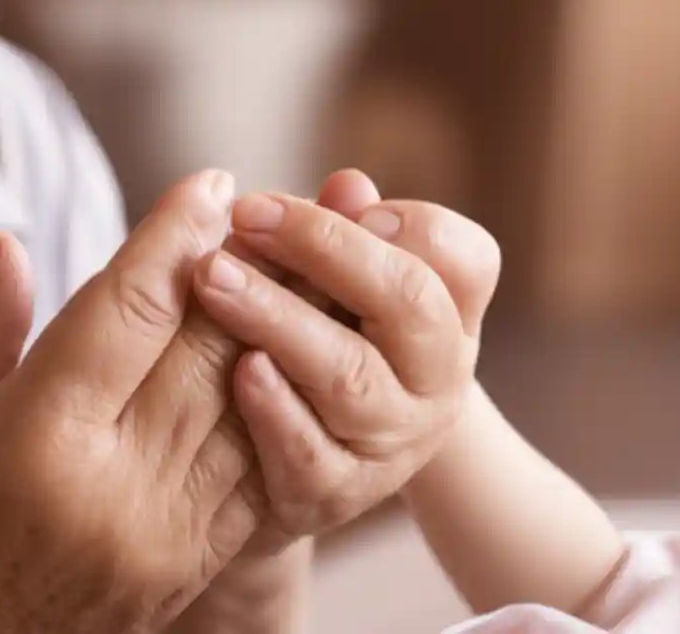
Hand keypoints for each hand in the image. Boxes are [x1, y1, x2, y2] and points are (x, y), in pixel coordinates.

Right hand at [0, 171, 265, 633]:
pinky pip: (255, 469)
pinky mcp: (190, 564)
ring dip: (276, 326)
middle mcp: (116, 483)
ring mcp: (164, 531)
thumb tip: (11, 241)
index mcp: (39, 434)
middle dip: (242, 268)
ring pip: (244, 402)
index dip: (173, 236)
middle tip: (266, 212)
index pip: (128, 309)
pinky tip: (290, 355)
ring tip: (298, 269)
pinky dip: (274, 404)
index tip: (208, 183)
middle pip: (204, 348)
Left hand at [191, 187, 500, 544]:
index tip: (341, 198)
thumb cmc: (328, 341)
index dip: (410, 223)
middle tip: (247, 214)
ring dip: (279, 319)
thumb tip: (347, 186)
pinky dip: (275, 409)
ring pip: (351, 376)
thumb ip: (342, 233)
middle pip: (409, 303)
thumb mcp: (340, 287)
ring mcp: (396, 441)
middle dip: (325, 250)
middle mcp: (438, 379)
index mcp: (450, 314)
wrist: (314, 462)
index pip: (464, 258)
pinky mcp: (341, 492)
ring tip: (214, 278)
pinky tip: (239, 367)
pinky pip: (312, 454)